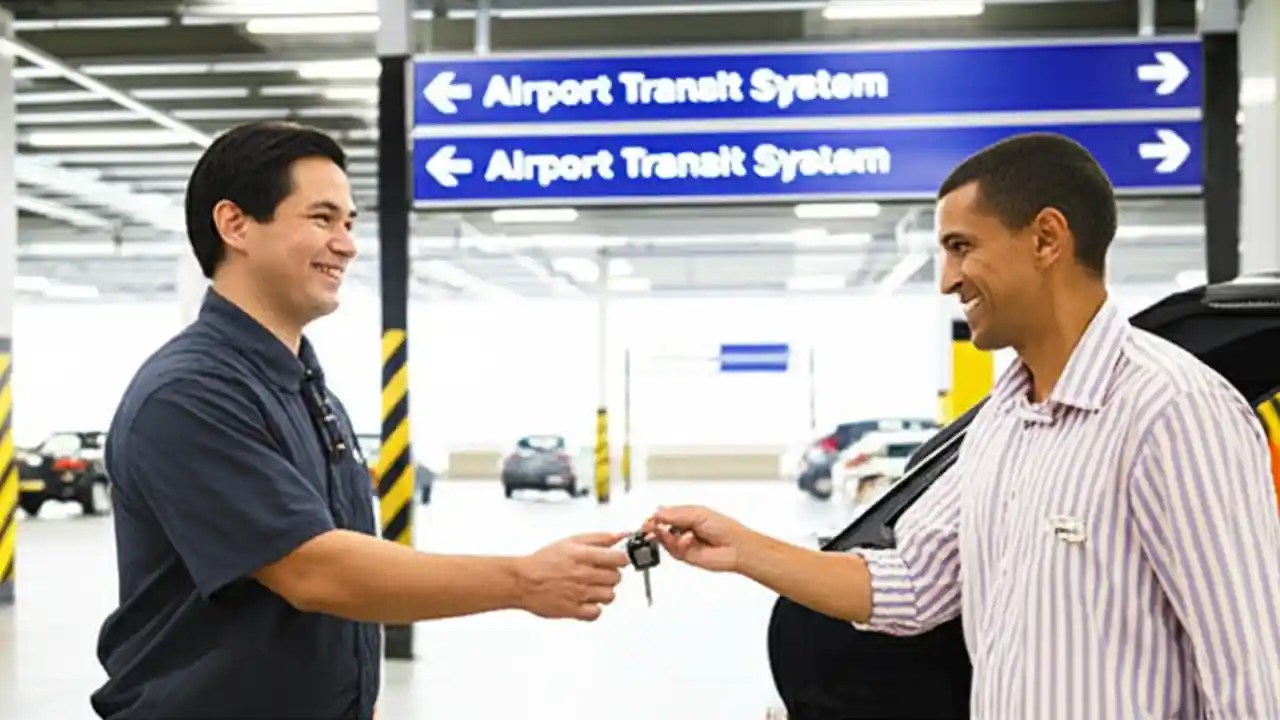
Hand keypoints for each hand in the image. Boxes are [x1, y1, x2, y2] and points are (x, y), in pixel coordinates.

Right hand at [515, 531, 629, 620]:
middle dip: (610, 575)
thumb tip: (620, 535)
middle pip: (616, 578)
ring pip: (609, 596)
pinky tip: (586, 601)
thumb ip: (599, 538)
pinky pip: (596, 613)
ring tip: (592, 588)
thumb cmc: (544, 561)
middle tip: (599, 574)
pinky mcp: (573, 610)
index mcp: (584, 556)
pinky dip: (594, 608)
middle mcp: (584, 575)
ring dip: (603, 592)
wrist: (522, 580)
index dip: (620, 560)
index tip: (616, 560)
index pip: (619, 559)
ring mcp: (580, 594)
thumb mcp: (571, 541)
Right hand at [641, 505, 754, 572]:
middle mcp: (684, 529)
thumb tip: (659, 512)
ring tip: (664, 531)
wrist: (735, 548)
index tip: (650, 519)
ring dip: (662, 536)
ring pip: (664, 540)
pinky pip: (672, 550)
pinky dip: (673, 545)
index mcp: (687, 516)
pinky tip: (680, 540)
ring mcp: (683, 543)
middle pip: (661, 528)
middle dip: (654, 527)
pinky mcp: (685, 556)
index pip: (665, 515)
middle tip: (649, 527)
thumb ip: (676, 514)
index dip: (656, 517)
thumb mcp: (698, 514)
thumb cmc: (724, 528)